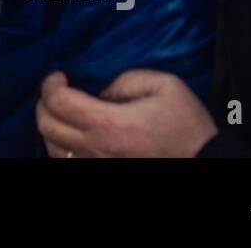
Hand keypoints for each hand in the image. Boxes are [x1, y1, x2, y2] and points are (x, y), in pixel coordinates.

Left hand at [36, 70, 218, 157]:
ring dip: (51, 125)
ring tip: (64, 111)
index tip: (59, 76)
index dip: (50, 84)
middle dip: (45, 102)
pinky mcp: (103, 174)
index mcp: (109, 124)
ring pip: (52, 148)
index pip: (58, 102)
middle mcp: (96, 149)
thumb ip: (125, 79)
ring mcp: (97, 166)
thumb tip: (101, 90)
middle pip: (47, 125)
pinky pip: (67, 163)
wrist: (205, 164)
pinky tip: (73, 134)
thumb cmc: (187, 128)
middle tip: (56, 90)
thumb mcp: (164, 86)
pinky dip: (61, 146)